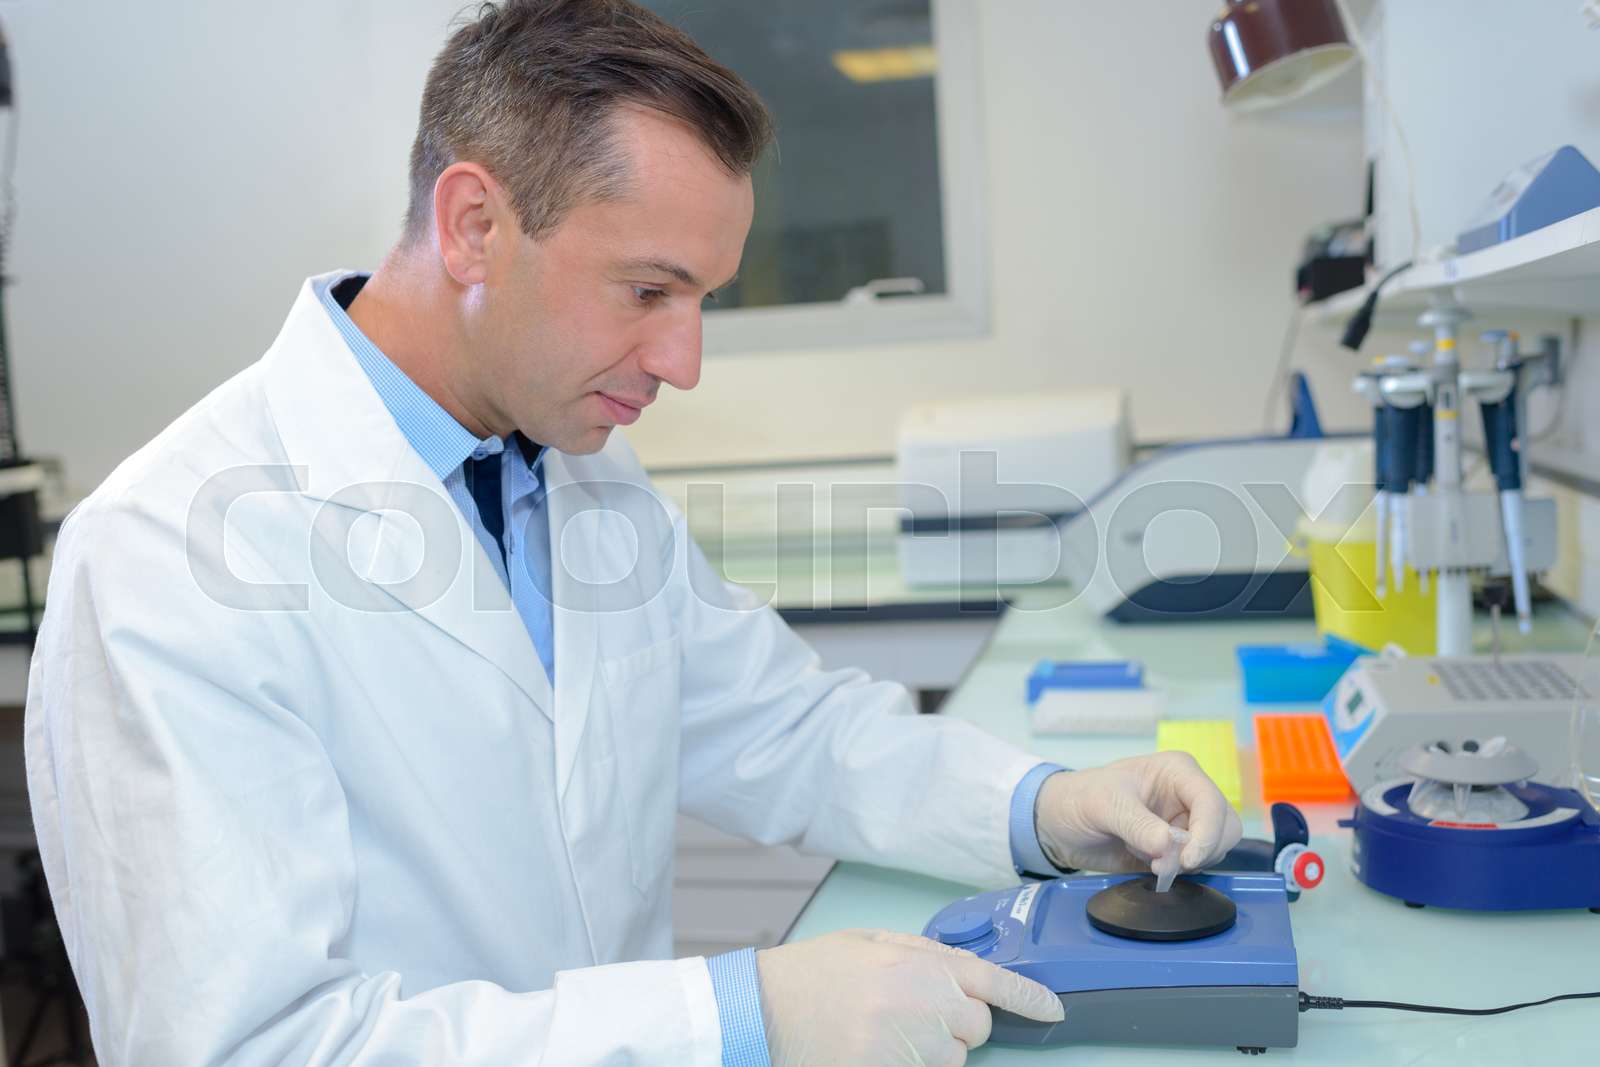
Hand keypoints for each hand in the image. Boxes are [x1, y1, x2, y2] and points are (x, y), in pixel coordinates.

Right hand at [756, 928, 1063, 1065]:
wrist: (763, 1010)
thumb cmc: (812, 975)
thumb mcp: (869, 944)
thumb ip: (920, 954)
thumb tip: (961, 971)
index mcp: (918, 963)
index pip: (993, 982)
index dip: (1029, 998)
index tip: (1052, 1010)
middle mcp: (922, 1004)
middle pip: (976, 1026)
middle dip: (957, 1022)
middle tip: (914, 1012)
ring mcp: (907, 1047)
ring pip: (952, 1058)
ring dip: (932, 1049)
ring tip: (885, 1032)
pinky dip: (909, 1064)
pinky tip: (876, 1049)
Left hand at [1034, 752, 1242, 873]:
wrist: (1060, 825)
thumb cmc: (1080, 799)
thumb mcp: (1104, 805)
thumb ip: (1136, 824)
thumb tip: (1168, 846)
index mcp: (1177, 772)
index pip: (1211, 801)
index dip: (1208, 833)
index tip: (1187, 859)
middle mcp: (1187, 796)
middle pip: (1225, 827)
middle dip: (1203, 850)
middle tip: (1168, 864)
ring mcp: (1184, 823)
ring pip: (1214, 849)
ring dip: (1187, 862)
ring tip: (1148, 858)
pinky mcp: (1176, 849)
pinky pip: (1195, 865)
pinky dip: (1177, 871)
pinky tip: (1148, 863)